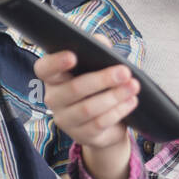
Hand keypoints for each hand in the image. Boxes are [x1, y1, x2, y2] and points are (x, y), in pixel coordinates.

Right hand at [34, 38, 138, 178]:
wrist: (107, 124)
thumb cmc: (99, 88)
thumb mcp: (97, 67)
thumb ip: (97, 51)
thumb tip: (101, 43)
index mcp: (54, 78)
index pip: (44, 69)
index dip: (55, 62)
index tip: (73, 56)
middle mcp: (54, 99)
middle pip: (74, 88)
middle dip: (102, 79)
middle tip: (125, 72)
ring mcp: (66, 120)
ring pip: (88, 108)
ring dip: (114, 96)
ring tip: (134, 86)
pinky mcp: (81, 135)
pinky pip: (99, 123)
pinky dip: (118, 111)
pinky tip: (131, 101)